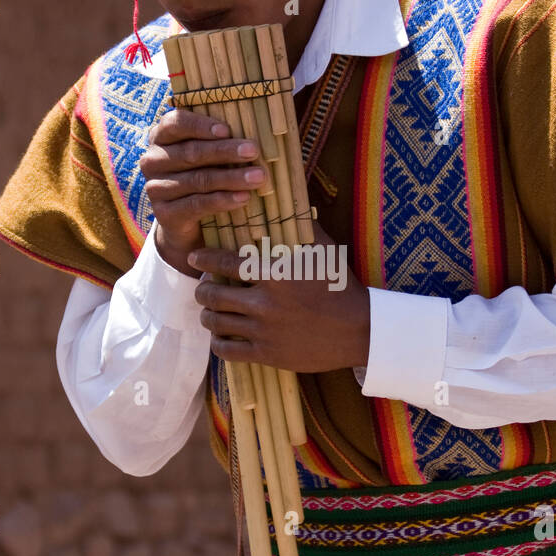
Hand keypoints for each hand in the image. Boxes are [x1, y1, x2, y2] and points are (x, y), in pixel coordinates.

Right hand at [138, 109, 266, 277]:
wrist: (186, 222)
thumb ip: (220, 139)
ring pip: (198, 179)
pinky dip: (223, 200)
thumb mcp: (207, 154)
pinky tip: (244, 198)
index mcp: (161, 136)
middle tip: (253, 151)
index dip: (201, 125)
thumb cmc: (203, 174)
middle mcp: (153, 160)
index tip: (227, 129)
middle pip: (191, 152)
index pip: (175, 123)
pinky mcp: (164, 213)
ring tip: (258, 177)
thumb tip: (255, 127)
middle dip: (225, 151)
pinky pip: (197, 204)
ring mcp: (155, 187)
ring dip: (231, 178)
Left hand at [188, 221, 370, 373]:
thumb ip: (303, 226)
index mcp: (276, 275)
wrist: (360, 331)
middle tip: (205, 287)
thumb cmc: (342, 286)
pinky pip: (226, 351)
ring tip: (210, 311)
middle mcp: (266, 304)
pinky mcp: (267, 355)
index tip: (195, 257)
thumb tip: (292, 200)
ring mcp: (264, 332)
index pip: (226, 263)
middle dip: (202, 289)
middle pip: (212, 295)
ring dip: (207, 315)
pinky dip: (218, 342)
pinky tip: (222, 336)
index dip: (205, 259)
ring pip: (215, 323)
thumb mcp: (326, 250)